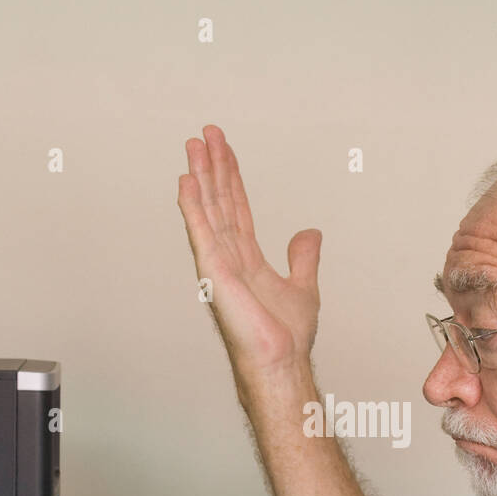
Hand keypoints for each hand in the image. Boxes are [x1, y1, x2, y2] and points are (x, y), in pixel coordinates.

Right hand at [177, 125, 321, 385]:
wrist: (281, 361)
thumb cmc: (285, 338)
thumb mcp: (304, 287)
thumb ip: (303, 258)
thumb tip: (310, 233)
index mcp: (247, 259)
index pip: (237, 208)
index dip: (231, 177)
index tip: (223, 150)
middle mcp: (229, 257)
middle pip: (219, 202)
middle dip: (213, 167)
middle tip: (205, 134)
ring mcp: (219, 264)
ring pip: (209, 210)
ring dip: (200, 176)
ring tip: (194, 145)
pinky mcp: (214, 273)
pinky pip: (202, 233)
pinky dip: (193, 207)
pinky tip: (187, 182)